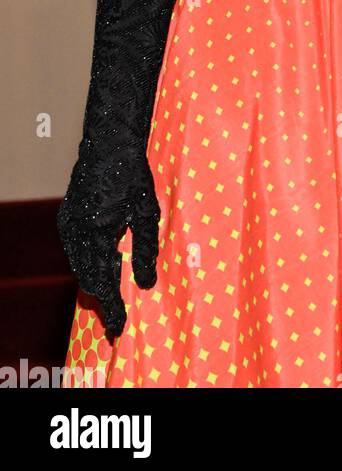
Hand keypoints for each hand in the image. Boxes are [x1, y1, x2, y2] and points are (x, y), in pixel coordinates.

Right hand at [57, 156, 160, 339]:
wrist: (109, 144)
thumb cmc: (133, 175)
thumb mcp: (147, 213)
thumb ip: (146, 249)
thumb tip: (147, 284)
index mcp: (98, 234)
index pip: (102, 283)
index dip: (111, 307)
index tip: (119, 326)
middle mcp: (76, 233)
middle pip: (86, 279)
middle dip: (102, 298)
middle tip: (117, 316)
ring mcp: (67, 225)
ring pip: (78, 266)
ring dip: (95, 280)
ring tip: (113, 292)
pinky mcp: (66, 217)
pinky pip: (74, 250)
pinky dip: (88, 262)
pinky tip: (104, 262)